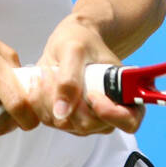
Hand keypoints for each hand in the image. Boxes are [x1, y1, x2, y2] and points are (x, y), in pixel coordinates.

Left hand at [33, 14, 142, 135]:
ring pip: (62, 123)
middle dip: (67, 98)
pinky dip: (37, 101)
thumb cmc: (80, 42)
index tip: (92, 93)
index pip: (129, 122)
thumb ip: (70, 79)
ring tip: (49, 71)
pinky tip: (40, 82)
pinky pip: (45, 120)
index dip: (110, 113)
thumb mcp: (75, 51)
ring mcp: (84, 120)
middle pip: (87, 125)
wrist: (68, 41)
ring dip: (48, 96)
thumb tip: (62, 111)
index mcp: (125, 96)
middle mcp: (106, 114)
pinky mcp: (62, 119)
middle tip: (58, 71)